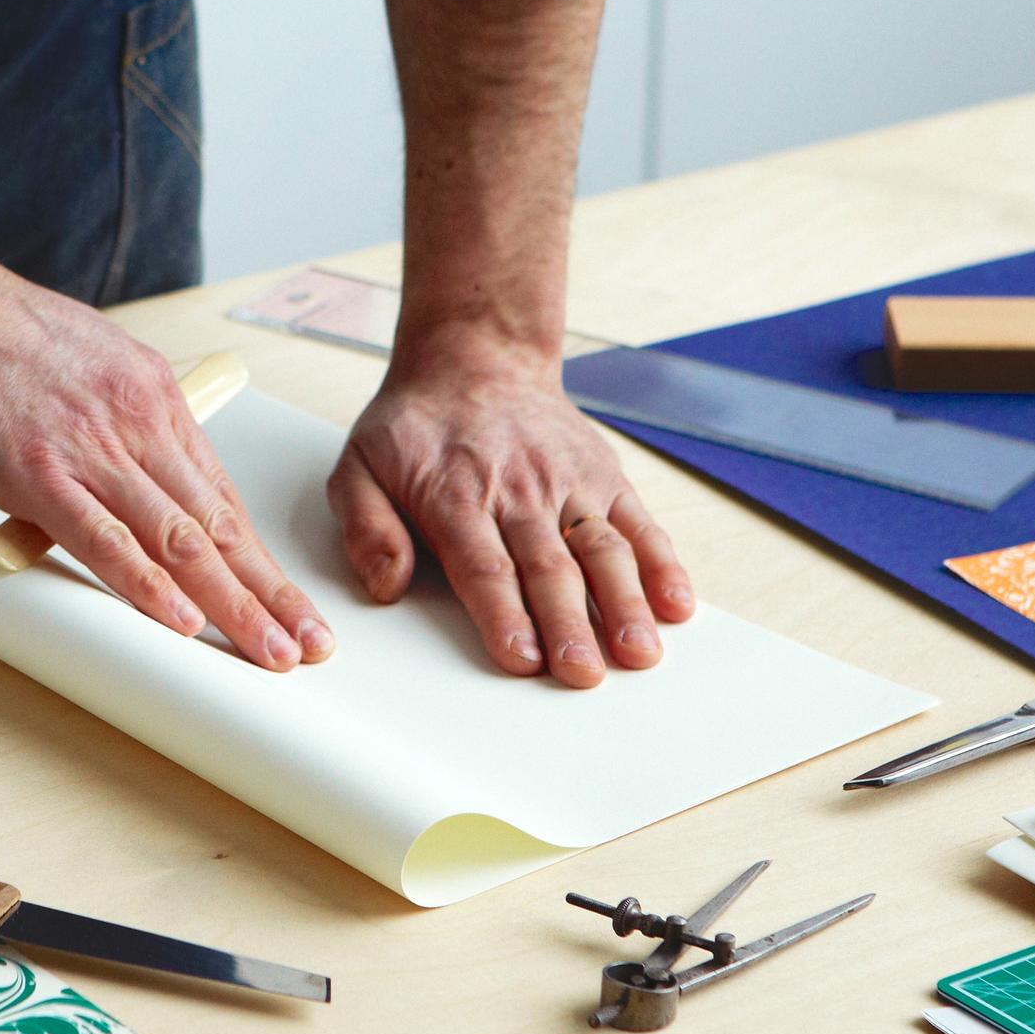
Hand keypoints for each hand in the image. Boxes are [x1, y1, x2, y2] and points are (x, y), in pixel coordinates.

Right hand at [0, 255, 332, 670]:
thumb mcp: (81, 366)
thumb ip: (109, 423)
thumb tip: (118, 475)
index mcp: (152, 394)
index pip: (221, 493)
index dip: (258, 557)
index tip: (287, 601)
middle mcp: (138, 420)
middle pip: (219, 523)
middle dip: (269, 593)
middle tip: (308, 645)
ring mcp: (91, 448)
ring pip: (179, 538)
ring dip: (231, 604)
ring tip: (268, 651)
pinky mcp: (38, 471)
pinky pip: (104, 537)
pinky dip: (147, 584)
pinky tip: (181, 619)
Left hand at [328, 343, 693, 685]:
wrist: (475, 359)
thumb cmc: (414, 428)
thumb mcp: (358, 467)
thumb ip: (366, 528)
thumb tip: (387, 584)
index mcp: (456, 496)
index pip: (484, 565)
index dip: (504, 613)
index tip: (522, 657)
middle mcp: (519, 490)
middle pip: (548, 566)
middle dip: (569, 624)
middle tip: (582, 673)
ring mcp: (568, 483)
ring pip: (601, 548)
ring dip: (624, 603)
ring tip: (638, 652)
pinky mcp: (603, 477)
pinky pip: (637, 523)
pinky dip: (662, 564)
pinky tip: (676, 605)